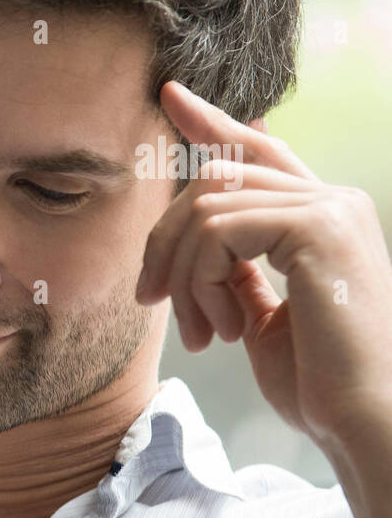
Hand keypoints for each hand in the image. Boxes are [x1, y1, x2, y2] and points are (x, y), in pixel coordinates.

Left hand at [135, 80, 391, 448]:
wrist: (366, 419)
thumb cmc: (321, 383)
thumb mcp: (264, 318)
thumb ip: (239, 272)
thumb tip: (201, 244)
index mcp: (322, 217)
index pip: (257, 151)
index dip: (210, 122)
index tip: (168, 97)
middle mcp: (332, 200)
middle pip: (213, 177)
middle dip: (164, 239)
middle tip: (151, 300)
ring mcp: (329, 209)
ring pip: (205, 208)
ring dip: (182, 275)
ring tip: (200, 332)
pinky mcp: (318, 227)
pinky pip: (217, 230)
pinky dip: (201, 281)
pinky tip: (222, 328)